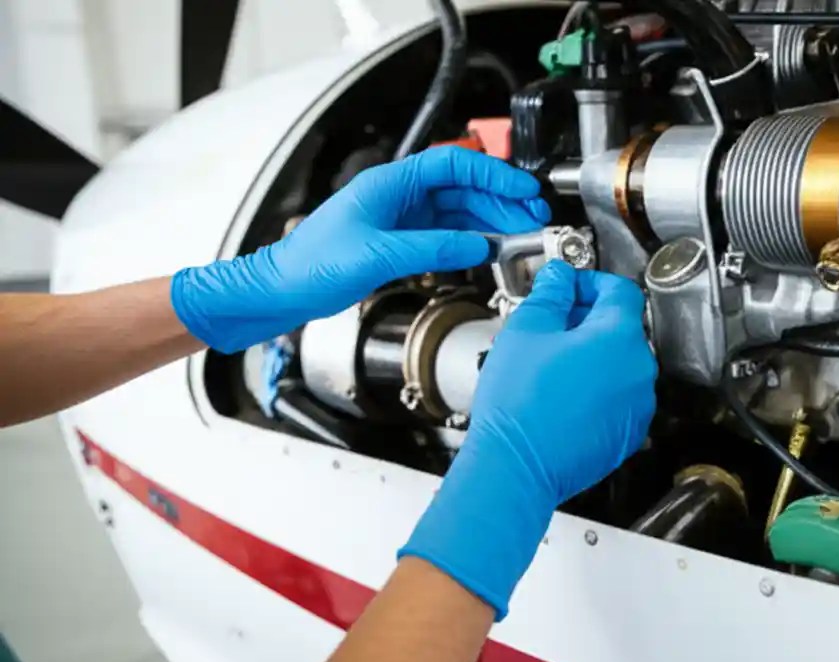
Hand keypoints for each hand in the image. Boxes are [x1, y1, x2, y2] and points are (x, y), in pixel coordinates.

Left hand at [171, 147, 549, 352]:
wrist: (279, 291)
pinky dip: (470, 241)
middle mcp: (397, 196)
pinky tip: (488, 249)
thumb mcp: (377, 255)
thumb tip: (477, 244)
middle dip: (500, 200)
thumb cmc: (309, 266)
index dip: (492, 174)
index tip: (521, 191)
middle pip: (462, 187)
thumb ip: (432, 247)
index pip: (453, 165)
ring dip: (490, 221)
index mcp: (389, 184)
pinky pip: (445, 234)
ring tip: (519, 234)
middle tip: (531, 217)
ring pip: (457, 212)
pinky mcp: (398, 242)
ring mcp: (400, 219)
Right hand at [400, 260, 656, 618]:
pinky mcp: (628, 433)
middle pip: (621, 328)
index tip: (568, 289)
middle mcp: (640, 371)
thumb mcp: (527, 329)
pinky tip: (563, 396)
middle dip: (588, 322)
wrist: (517, 466)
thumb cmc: (520, 404)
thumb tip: (560, 277)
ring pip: (620, 365)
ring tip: (551, 367)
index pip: (620, 290)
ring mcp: (638, 406)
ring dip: (593, 358)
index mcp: (620, 337)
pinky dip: (597, 391)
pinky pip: (618, 399)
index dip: (590, 283)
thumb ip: (550, 293)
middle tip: (551, 329)